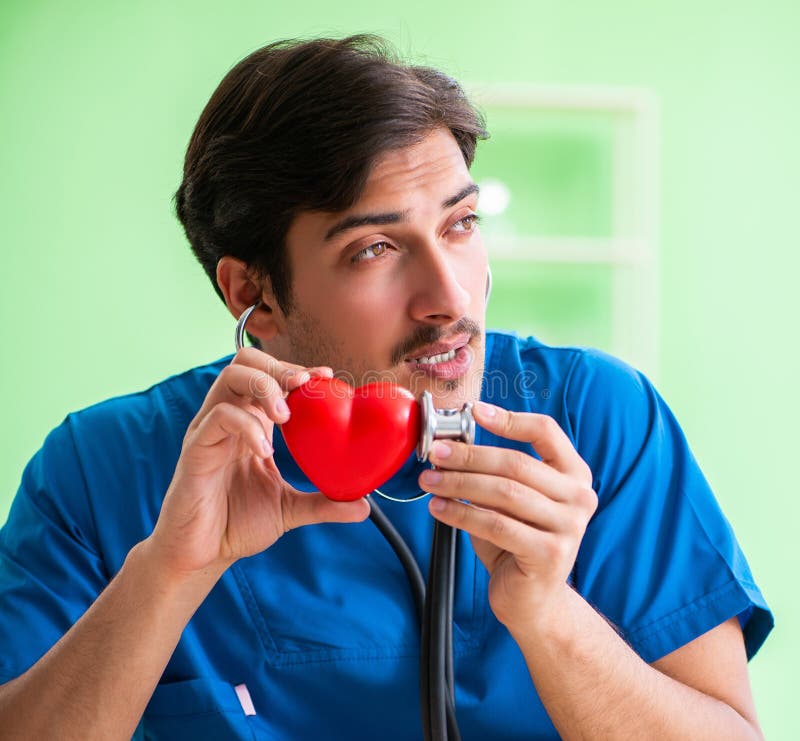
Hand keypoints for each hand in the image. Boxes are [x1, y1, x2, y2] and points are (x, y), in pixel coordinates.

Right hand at [148, 347, 369, 578]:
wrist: (200, 556)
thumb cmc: (236, 525)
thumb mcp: (289, 510)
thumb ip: (324, 503)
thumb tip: (363, 506)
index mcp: (251, 424)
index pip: (270, 375)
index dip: (298, 369)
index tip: (327, 376)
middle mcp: (229, 419)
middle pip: (246, 362)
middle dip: (279, 366)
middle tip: (304, 385)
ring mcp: (209, 431)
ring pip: (229, 379)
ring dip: (264, 387)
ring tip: (286, 416)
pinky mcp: (195, 450)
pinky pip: (217, 419)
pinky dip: (246, 425)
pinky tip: (265, 450)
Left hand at [419, 401, 596, 630]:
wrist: (533, 601)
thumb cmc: (516, 543)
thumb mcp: (510, 501)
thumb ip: (493, 473)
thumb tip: (450, 445)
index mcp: (574, 473)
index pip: (545, 431)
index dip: (508, 418)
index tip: (473, 411)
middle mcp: (579, 497)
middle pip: (516, 463)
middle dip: (469, 456)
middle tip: (436, 454)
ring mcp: (569, 527)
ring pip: (504, 493)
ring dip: (459, 483)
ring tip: (430, 481)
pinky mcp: (549, 554)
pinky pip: (496, 525)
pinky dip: (461, 514)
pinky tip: (438, 509)